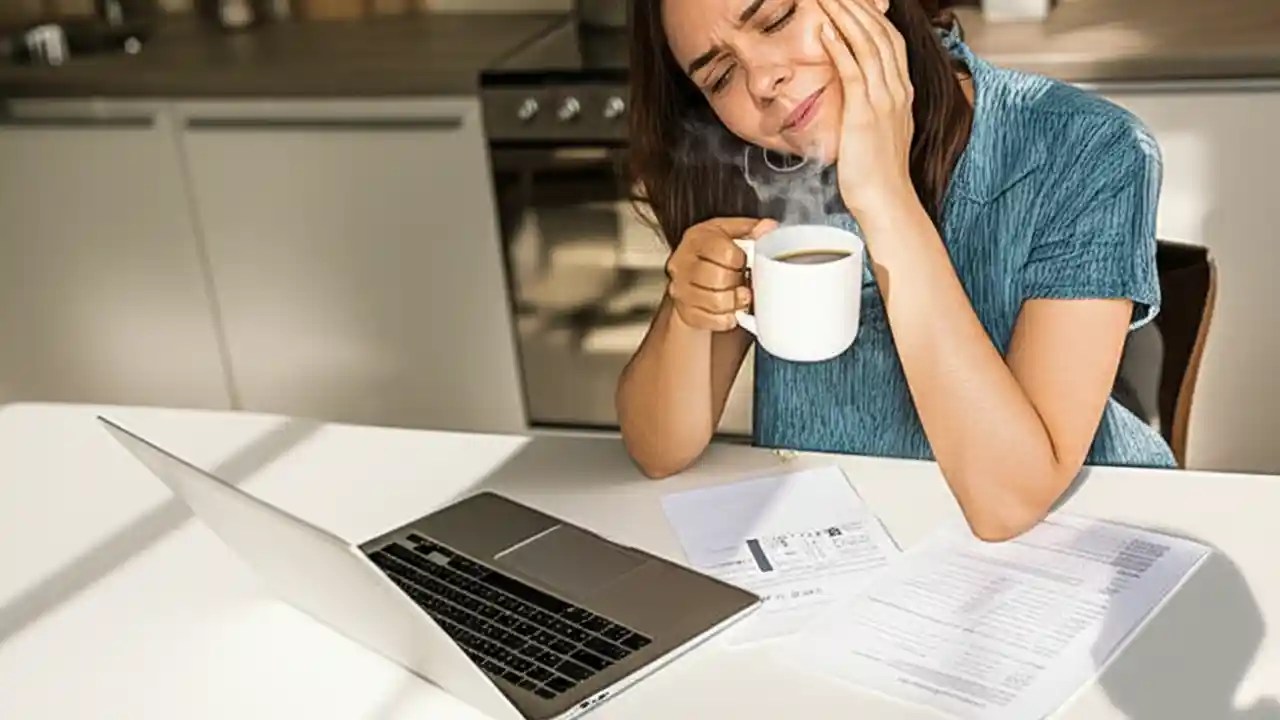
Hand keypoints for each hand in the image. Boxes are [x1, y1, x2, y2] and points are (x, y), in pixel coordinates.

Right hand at [666, 217, 777, 330]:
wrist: (691, 277)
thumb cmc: (713, 254)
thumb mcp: (730, 232)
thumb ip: (750, 229)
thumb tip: (768, 228)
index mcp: (697, 239)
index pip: (725, 253)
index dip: (741, 260)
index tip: (743, 261)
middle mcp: (683, 263)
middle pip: (719, 278)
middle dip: (738, 282)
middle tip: (743, 280)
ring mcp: (681, 289)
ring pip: (715, 301)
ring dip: (735, 301)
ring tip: (740, 296)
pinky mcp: (685, 311)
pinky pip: (711, 320)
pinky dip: (727, 318)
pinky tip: (730, 309)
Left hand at [817, 0, 915, 219]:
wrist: (886, 199)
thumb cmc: (877, 171)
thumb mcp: (881, 129)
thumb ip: (873, 105)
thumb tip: (858, 94)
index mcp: (902, 91)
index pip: (890, 40)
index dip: (872, 15)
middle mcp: (897, 89)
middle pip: (880, 33)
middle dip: (857, 6)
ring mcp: (884, 100)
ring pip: (868, 45)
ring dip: (846, 16)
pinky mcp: (866, 113)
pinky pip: (853, 71)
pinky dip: (840, 47)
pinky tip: (826, 30)